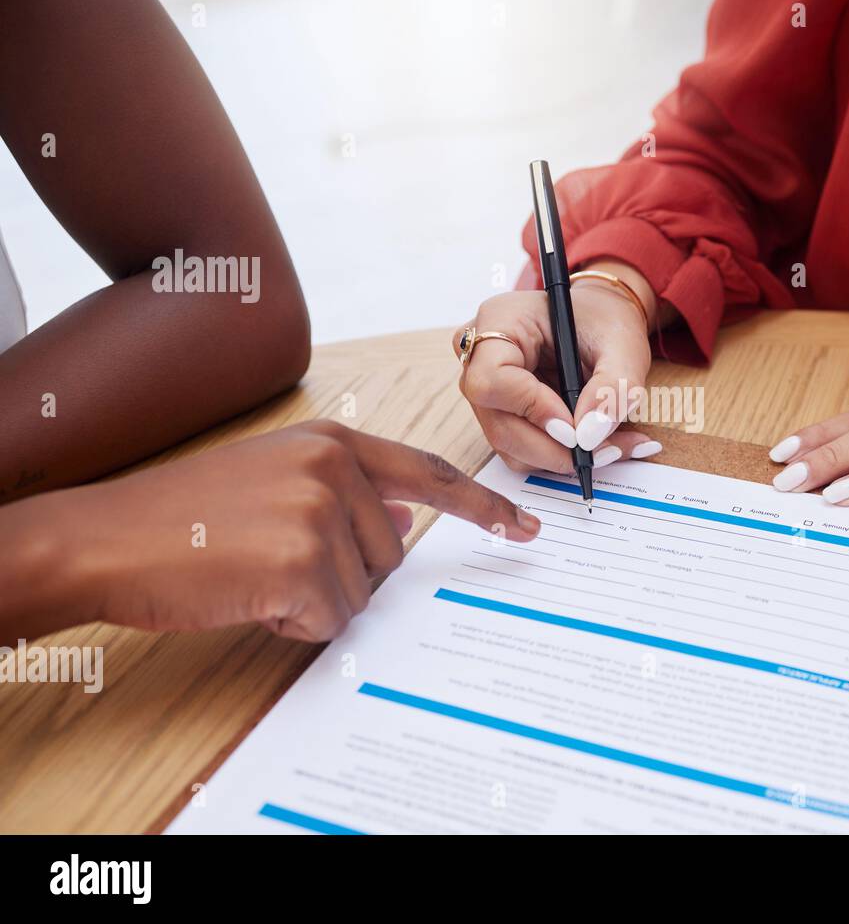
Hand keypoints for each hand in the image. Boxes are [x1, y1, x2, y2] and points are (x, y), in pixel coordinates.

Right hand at [9, 421, 539, 641]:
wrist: (106, 537)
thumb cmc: (184, 515)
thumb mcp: (273, 477)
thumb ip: (344, 490)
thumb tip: (403, 515)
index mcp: (333, 443)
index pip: (430, 475)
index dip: (482, 507)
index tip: (525, 527)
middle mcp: (336, 470)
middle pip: (389, 555)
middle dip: (339, 574)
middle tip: (269, 559)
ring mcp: (321, 514)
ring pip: (360, 593)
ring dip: (311, 600)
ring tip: (252, 572)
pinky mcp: (303, 564)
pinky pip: (329, 620)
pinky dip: (290, 622)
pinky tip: (247, 593)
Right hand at [455, 276, 661, 472]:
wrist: (599, 322)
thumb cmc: (604, 321)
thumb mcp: (623, 345)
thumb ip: (614, 386)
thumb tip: (589, 436)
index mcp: (500, 321)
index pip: (491, 379)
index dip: (531, 409)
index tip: (574, 427)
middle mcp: (480, 357)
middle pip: (498, 423)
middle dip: (553, 448)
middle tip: (603, 451)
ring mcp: (486, 390)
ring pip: (509, 445)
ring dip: (561, 458)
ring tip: (612, 448)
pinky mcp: (500, 414)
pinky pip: (521, 450)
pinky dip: (560, 456)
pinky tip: (597, 445)